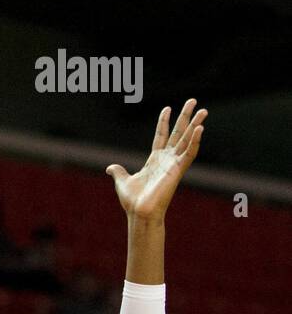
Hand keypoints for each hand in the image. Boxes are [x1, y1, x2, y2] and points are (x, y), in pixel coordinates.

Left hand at [106, 99, 205, 222]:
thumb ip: (118, 171)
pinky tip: (200, 129)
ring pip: (188, 140)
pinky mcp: (178, 170)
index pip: (161, 136)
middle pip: (178, 133)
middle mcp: (167, 159)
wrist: (139, 212)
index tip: (167, 108)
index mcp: (155, 159)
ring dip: (196, 125)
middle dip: (186, 117)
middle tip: (193, 101)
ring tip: (203, 111)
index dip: (164, 122)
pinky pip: (190, 153)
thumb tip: (109, 168)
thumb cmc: (133, 200)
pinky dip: (195, 141)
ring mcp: (174, 164)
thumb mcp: (122, 181)